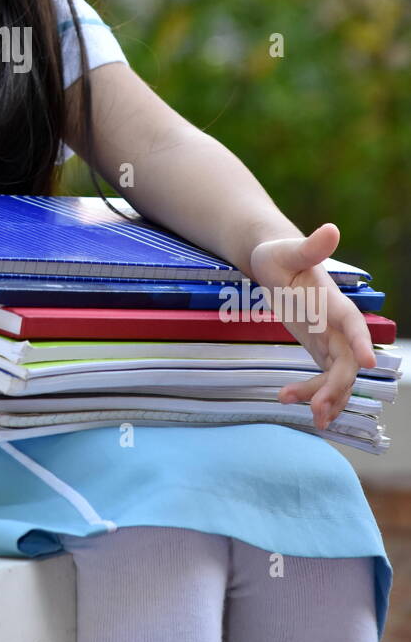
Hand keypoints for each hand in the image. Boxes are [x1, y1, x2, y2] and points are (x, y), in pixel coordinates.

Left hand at [248, 222, 376, 430]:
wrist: (274, 262)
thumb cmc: (279, 254)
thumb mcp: (287, 249)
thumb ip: (309, 246)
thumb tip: (331, 229)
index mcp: (331, 301)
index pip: (352, 322)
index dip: (361, 340)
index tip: (368, 361)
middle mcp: (336, 324)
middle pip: (347, 361)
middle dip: (336, 386)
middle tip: (316, 410)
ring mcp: (329, 339)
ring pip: (338, 376)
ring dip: (326, 397)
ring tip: (302, 412)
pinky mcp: (319, 349)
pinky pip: (325, 378)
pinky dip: (316, 394)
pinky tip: (293, 403)